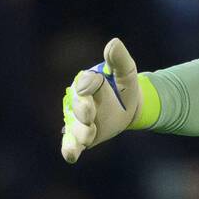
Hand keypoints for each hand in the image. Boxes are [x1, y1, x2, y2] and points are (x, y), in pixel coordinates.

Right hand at [61, 37, 143, 163]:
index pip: (86, 83)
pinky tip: (71, 156)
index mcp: (88, 83)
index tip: (92, 84)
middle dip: (83, 110)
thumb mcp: (127, 72)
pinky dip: (69, 149)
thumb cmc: (124, 87)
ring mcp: (78, 120)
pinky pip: (71, 144)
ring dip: (80, 131)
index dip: (88, 85)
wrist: (128, 107)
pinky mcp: (81, 136)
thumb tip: (113, 43)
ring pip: (75, 126)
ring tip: (89, 135)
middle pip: (78, 106)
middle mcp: (79, 102)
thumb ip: (120, 59)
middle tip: (89, 114)